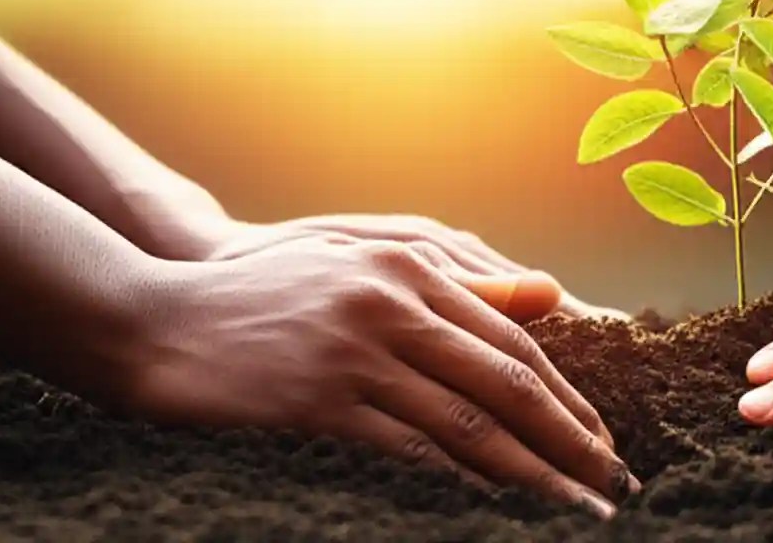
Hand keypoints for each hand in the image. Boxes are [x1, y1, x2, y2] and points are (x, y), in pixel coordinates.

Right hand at [126, 235, 634, 515]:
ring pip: (467, 420)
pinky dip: (456, 479)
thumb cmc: (269, 293)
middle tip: (611, 482)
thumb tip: (552, 295)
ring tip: (571, 506)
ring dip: (530, 471)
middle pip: (506, 378)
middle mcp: (394, 301)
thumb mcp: (362, 265)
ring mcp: (356, 350)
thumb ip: (457, 283)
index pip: (512, 339)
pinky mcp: (318, 397)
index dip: (564, 394)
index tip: (599, 440)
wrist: (161, 316)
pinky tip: (491, 505)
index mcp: (411, 265)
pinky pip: (406, 447)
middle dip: (568, 437)